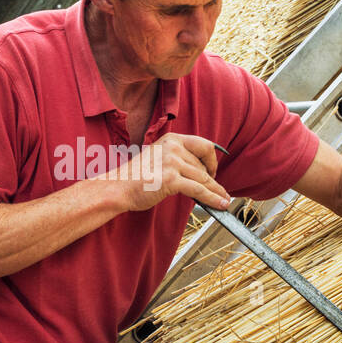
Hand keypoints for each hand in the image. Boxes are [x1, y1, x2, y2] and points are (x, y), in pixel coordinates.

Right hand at [104, 133, 230, 211]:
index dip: (212, 160)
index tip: (214, 170)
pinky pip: (199, 190)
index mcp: (172, 139)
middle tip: (218, 191)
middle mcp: (173, 147)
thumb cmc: (136, 177)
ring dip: (216, 191)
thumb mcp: (159, 158)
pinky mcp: (172, 179)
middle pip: (203, 166)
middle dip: (212, 180)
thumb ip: (178, 159)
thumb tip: (200, 172)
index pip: (204, 145)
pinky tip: (220, 203)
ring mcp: (172, 163)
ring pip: (204, 179)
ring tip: (224, 200)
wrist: (118, 188)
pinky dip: (212, 198)